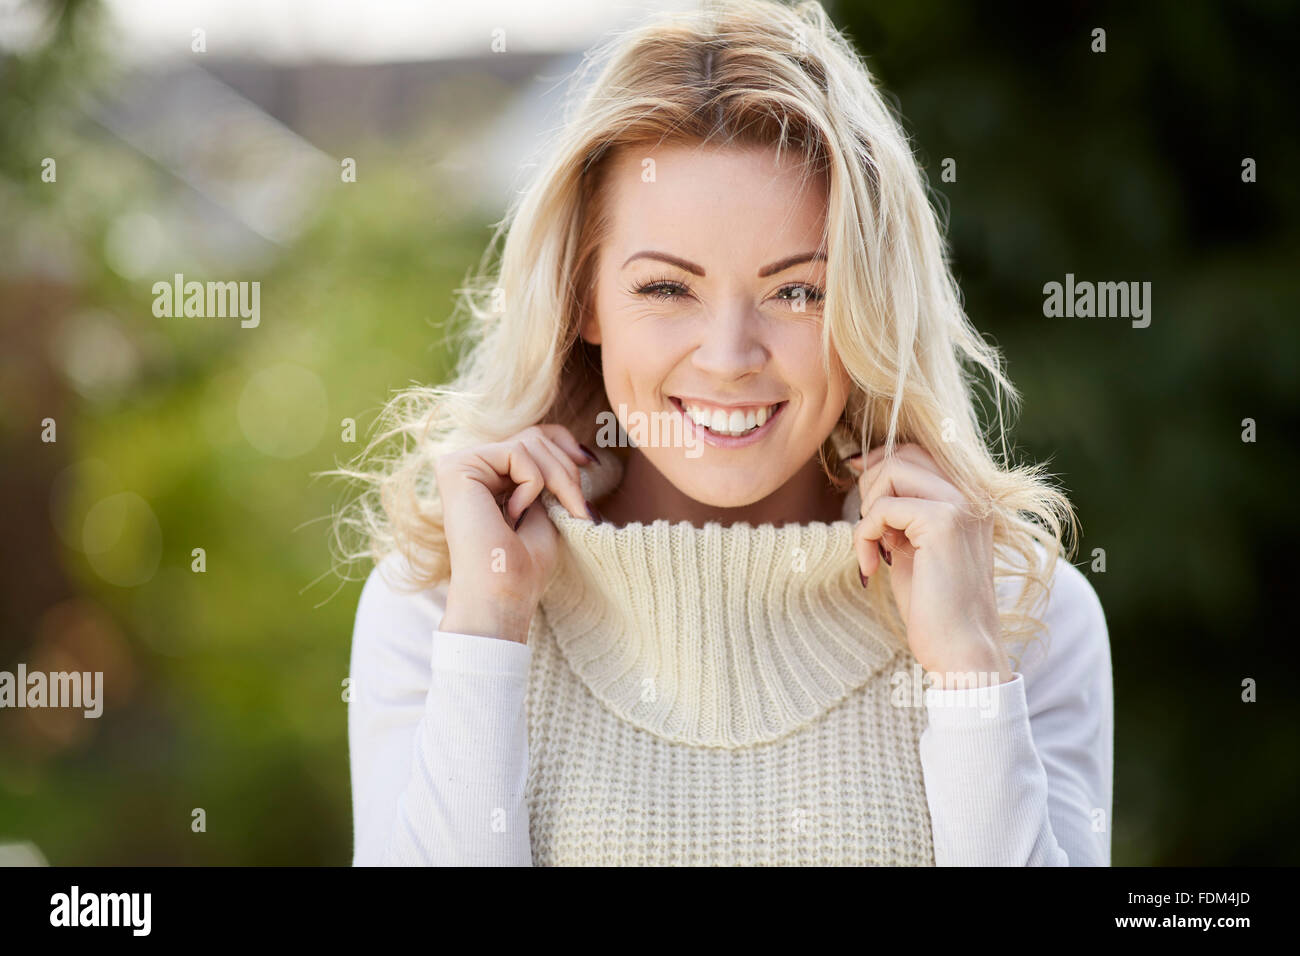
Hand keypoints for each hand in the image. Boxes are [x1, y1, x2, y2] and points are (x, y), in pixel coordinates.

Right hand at [435, 424, 596, 643]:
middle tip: (580, 508)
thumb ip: (551, 476)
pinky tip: (514, 514)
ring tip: (553, 514)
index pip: (532, 435)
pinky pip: (516, 453)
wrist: (502, 595)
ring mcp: (460, 465)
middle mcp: (470, 466)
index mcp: (489, 476)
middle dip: (568, 470)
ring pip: (529, 442)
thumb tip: (580, 451)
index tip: (589, 464)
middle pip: (535, 436)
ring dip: (557, 479)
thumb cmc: (524, 566)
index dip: (564, 443)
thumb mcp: (548, 510)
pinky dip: (532, 484)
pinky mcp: (457, 467)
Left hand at [848, 443, 1012, 686]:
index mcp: (971, 496)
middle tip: (872, 533)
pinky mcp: (943, 522)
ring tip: (876, 548)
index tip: (864, 504)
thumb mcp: (915, 543)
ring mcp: (962, 504)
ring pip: (890, 471)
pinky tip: (874, 568)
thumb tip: (863, 466)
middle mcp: (973, 492)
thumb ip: (900, 506)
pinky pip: (881, 509)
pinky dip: (864, 537)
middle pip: (900, 455)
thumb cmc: (935, 605)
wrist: (961, 650)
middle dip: (870, 489)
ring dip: (868, 511)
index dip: (878, 467)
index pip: (915, 451)